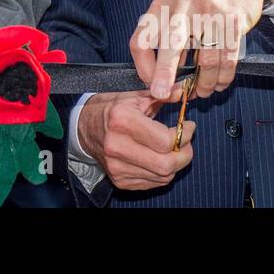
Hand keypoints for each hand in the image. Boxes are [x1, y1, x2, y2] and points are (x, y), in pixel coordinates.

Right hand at [77, 87, 194, 190]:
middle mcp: (117, 146)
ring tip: (174, 149)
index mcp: (122, 120)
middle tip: (186, 142)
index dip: (184, 134)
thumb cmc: (112, 109)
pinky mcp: (119, 180)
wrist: (85, 128)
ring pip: (163, 176)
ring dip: (175, 164)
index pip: (165, 140)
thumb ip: (162, 95)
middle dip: (185, 154)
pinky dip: (162, 172)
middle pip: (166, 164)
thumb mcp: (135, 96)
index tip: (188, 126)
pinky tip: (159, 158)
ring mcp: (117, 166)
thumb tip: (184, 90)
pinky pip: (153, 183)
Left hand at [130, 0, 264, 99]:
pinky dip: (222, 77)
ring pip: (205, 57)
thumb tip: (161, 78)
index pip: (143, 38)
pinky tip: (218, 84)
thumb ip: (165, 37)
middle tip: (163, 95)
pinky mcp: (233, 21)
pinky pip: (227, 58)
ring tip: (201, 92)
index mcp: (162, 3)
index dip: (143, 66)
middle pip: (170, 44)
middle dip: (165, 74)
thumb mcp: (175, 9)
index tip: (151, 84)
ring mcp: (210, 12)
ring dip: (202, 82)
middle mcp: (183, 4)